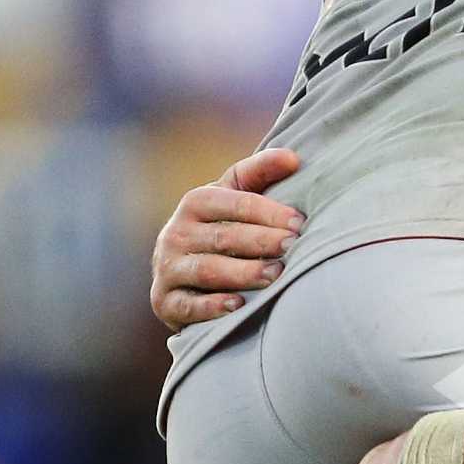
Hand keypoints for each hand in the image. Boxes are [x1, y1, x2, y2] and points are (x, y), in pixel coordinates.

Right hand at [151, 148, 304, 329]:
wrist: (184, 276)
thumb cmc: (223, 229)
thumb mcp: (235, 198)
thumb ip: (259, 174)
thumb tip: (293, 157)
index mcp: (195, 202)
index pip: (232, 202)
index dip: (267, 211)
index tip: (298, 222)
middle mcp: (176, 233)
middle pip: (223, 236)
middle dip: (261, 240)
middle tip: (293, 246)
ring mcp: (168, 268)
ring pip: (207, 270)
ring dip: (242, 273)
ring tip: (275, 274)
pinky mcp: (165, 302)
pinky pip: (187, 305)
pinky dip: (212, 306)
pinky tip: (238, 305)